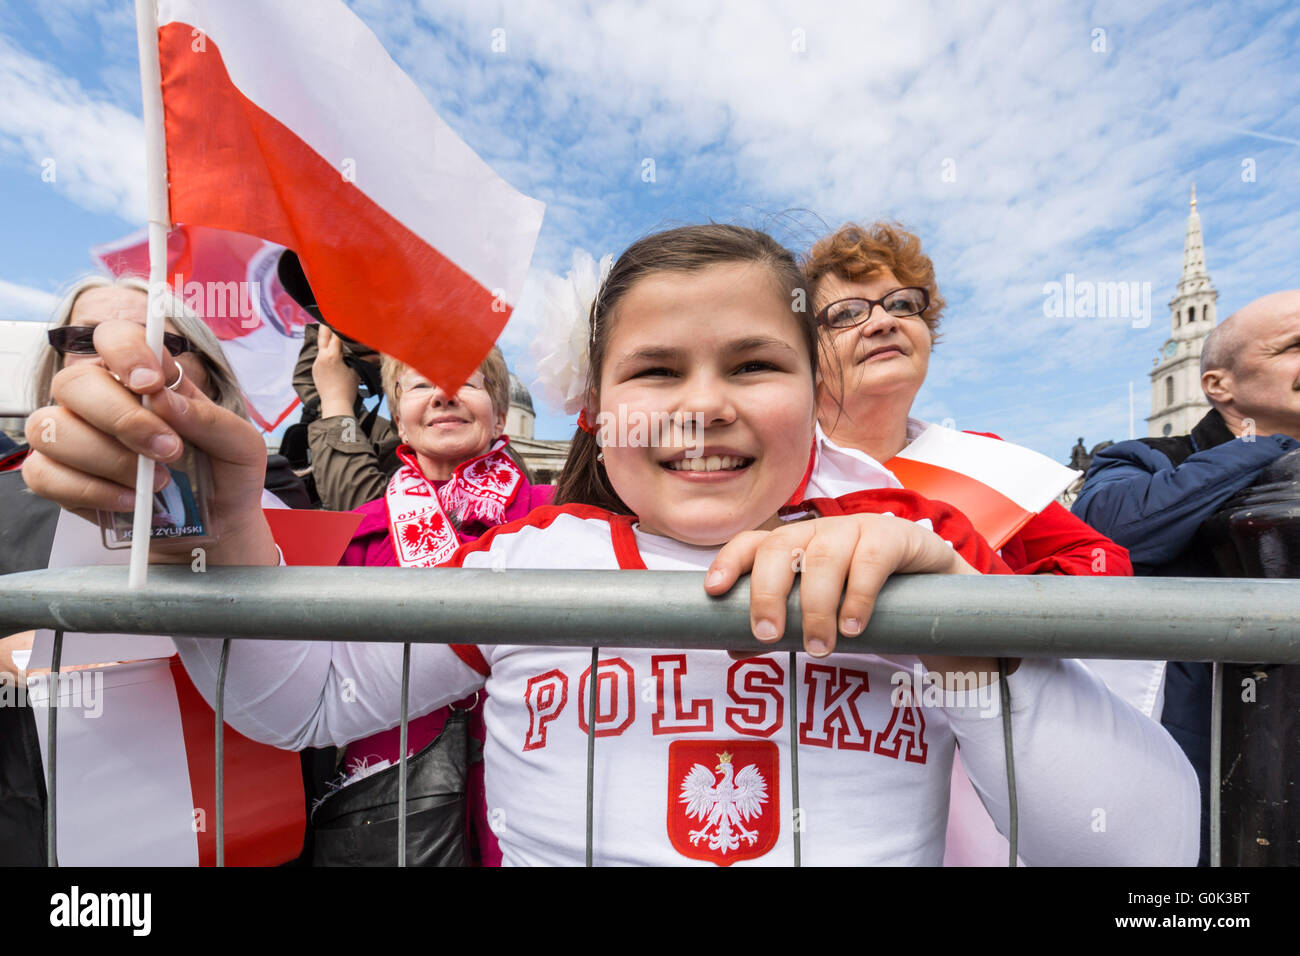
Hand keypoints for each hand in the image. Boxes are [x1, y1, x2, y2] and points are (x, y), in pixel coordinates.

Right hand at [22, 319, 276, 565]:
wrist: (216, 525)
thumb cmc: (224, 473)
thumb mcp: (240, 445)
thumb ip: (210, 419)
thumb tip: (165, 399)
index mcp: (141, 376)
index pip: (113, 337)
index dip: (125, 352)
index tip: (150, 383)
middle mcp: (97, 398)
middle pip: (74, 382)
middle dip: (122, 418)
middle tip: (169, 449)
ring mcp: (70, 436)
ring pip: (54, 429)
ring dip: (109, 459)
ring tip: (157, 482)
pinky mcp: (56, 477)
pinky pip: (46, 474)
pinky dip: (91, 491)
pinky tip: (130, 501)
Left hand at [312, 325, 360, 418]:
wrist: (335, 404)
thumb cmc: (347, 389)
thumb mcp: (356, 373)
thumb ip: (365, 361)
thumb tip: (377, 356)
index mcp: (332, 355)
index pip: (335, 335)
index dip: (339, 326)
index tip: (342, 318)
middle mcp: (322, 357)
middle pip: (322, 336)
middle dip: (326, 326)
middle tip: (328, 316)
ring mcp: (317, 363)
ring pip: (321, 346)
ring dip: (326, 339)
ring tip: (331, 333)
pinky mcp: (315, 370)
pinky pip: (319, 356)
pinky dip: (325, 351)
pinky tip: (330, 352)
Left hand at [704, 513, 992, 669]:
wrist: (939, 595)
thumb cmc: (868, 605)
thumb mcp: (822, 616)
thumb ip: (785, 628)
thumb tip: (733, 650)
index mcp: (795, 545)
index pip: (752, 542)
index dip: (730, 561)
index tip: (713, 590)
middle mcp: (820, 531)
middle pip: (781, 547)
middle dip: (769, 591)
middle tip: (768, 635)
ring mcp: (858, 529)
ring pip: (825, 556)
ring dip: (817, 605)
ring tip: (820, 646)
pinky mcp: (896, 536)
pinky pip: (872, 559)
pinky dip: (859, 595)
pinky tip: (854, 626)